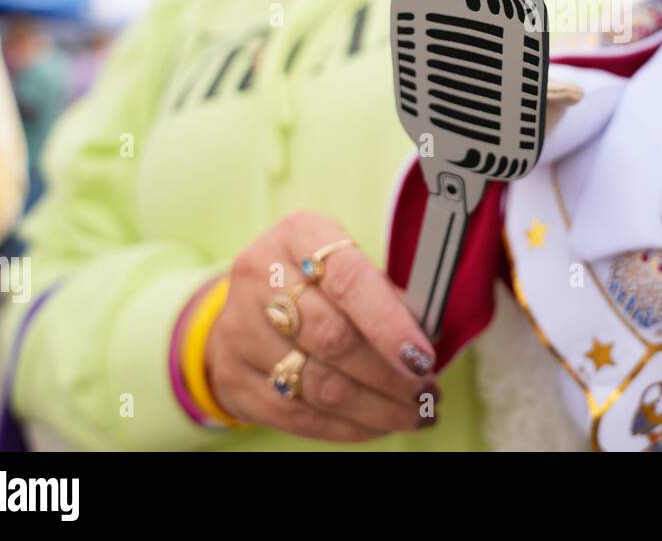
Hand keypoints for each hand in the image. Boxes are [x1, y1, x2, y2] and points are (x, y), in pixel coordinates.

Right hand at [203, 211, 439, 440]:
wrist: (246, 306)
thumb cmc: (318, 282)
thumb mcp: (349, 265)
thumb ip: (385, 295)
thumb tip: (425, 341)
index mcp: (298, 235)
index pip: (349, 280)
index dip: (389, 324)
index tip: (423, 357)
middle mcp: (260, 277)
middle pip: (332, 338)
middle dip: (390, 374)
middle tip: (428, 390)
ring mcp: (239, 330)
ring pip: (319, 385)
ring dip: (378, 408)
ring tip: (416, 413)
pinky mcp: (234, 378)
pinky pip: (300, 416)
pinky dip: (350, 427)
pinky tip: (381, 424)